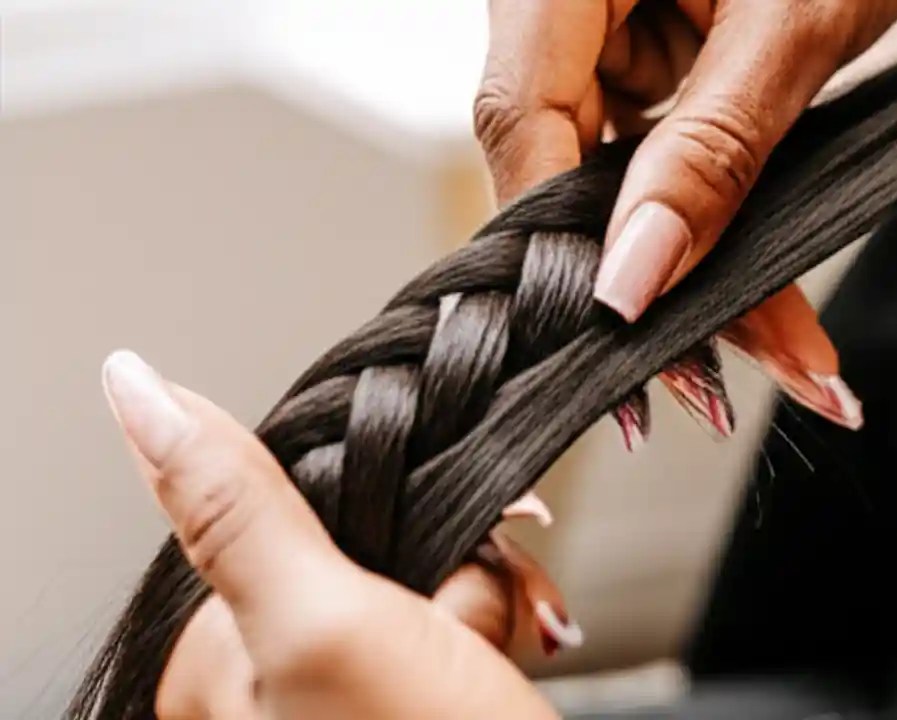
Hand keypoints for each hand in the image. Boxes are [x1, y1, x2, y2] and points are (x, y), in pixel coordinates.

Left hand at [101, 350, 567, 718]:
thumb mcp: (326, 626)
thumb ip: (234, 510)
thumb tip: (136, 390)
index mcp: (214, 665)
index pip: (280, 509)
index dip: (363, 505)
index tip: (410, 531)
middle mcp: (272, 677)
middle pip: (367, 533)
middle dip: (440, 559)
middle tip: (448, 623)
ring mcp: (348, 685)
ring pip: (428, 563)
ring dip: (482, 593)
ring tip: (487, 656)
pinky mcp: (412, 688)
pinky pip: (459, 608)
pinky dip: (497, 620)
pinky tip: (505, 658)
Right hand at [475, 0, 896, 429]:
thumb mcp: (795, 23)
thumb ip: (712, 149)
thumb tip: (632, 278)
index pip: (520, 115)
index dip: (557, 236)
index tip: (610, 333)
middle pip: (562, 157)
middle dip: (639, 278)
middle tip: (700, 385)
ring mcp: (599, 27)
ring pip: (612, 170)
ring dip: (688, 265)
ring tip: (769, 353)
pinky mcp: (645, 53)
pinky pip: (655, 152)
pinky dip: (709, 220)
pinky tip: (756, 300)